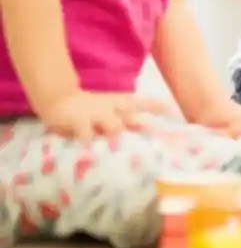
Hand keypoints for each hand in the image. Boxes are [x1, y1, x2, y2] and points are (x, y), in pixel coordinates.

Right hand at [38, 90, 175, 141]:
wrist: (61, 97)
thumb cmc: (92, 109)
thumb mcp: (112, 110)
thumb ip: (128, 120)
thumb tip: (149, 130)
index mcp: (122, 103)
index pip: (144, 103)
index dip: (158, 107)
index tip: (173, 113)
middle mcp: (113, 107)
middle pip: (131, 112)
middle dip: (142, 123)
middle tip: (151, 131)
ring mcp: (96, 112)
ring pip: (112, 123)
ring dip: (117, 133)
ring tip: (120, 146)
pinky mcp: (79, 119)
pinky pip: (85, 131)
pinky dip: (87, 140)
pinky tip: (89, 150)